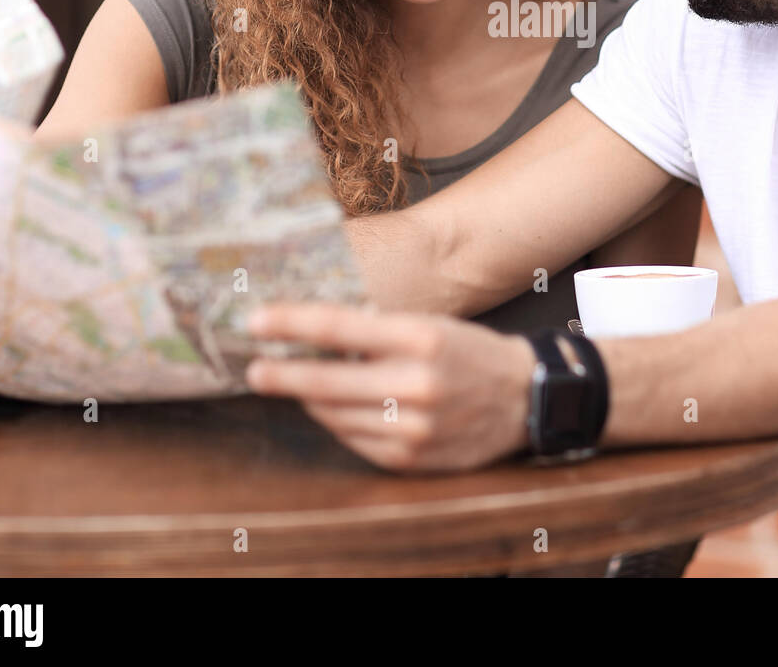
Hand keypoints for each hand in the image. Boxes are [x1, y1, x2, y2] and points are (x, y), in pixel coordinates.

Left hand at [244, 304, 536, 472]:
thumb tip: (312, 331)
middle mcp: (417, 383)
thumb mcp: (429, 324)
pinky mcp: (410, 458)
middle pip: (327, 379)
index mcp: (422, 337)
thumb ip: (377, 329)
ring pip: (335, 413)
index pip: (340, 326)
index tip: (257, 320)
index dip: (292, 323)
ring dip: (309, 397)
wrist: (523, 398)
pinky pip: (353, 439)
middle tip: (254, 367)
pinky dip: (337, 421)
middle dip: (282, 372)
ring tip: (293, 382)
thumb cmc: (468, 352)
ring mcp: (413, 426)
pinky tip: (331, 407)